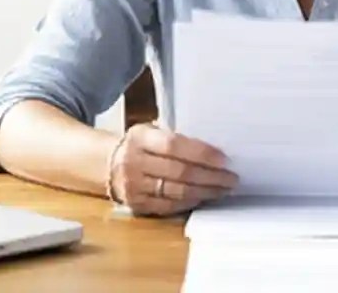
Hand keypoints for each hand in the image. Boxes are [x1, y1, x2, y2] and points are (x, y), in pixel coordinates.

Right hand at [109, 123, 238, 215]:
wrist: (105, 164)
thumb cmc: (138, 144)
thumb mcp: (149, 130)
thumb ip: (173, 135)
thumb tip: (212, 146)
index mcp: (139, 138)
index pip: (174, 146)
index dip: (201, 153)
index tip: (224, 159)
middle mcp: (133, 163)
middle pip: (179, 172)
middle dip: (211, 176)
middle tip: (232, 178)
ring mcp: (133, 187)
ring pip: (177, 192)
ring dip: (205, 192)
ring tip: (224, 189)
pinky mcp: (136, 205)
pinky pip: (169, 206)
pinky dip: (190, 202)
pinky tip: (204, 197)